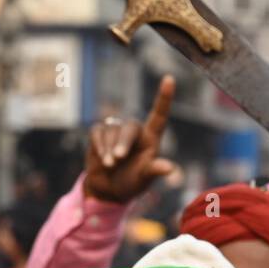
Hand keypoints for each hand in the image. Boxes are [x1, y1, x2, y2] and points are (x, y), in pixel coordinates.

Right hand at [83, 76, 176, 203]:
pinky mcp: (100, 132)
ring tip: (110, 166)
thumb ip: (154, 171)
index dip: (164, 97)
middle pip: (130, 128)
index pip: (159, 115)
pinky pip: (98, 132)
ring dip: (109, 151)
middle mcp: (135, 131)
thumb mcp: (144, 179)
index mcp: (151, 138)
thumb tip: (170, 168)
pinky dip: (99, 146)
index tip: (169, 78)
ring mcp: (116, 130)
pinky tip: (102, 158)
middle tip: (117, 160)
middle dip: (122, 143)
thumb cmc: (131, 183)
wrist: (108, 188)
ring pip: (112, 132)